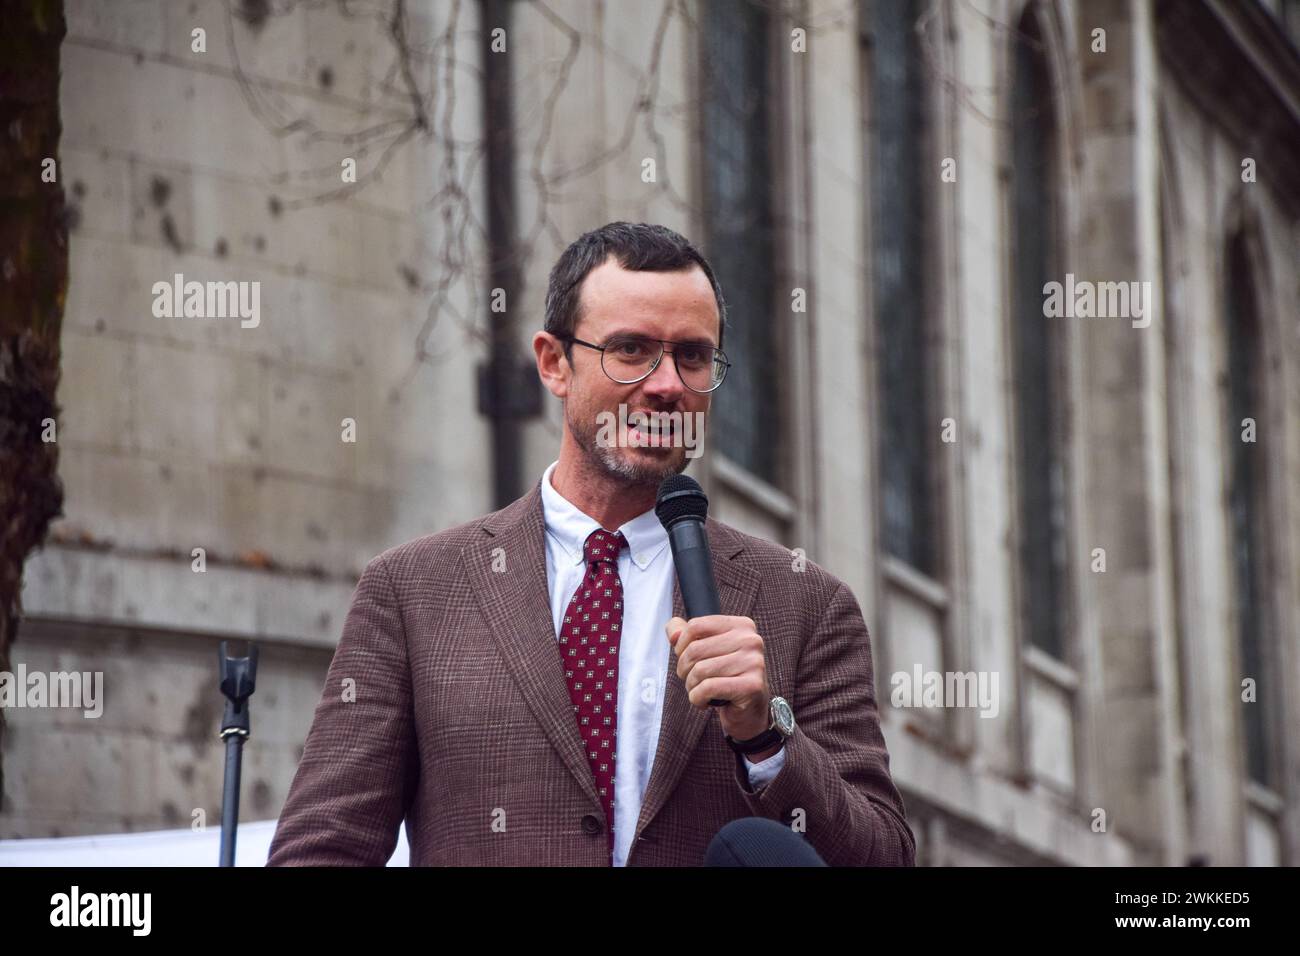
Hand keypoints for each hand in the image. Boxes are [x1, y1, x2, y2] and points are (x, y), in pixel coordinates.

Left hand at [665, 614, 770, 741]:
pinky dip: (697, 698)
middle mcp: (751, 640)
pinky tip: (705, 702)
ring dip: (691, 686)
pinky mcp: (751, 686)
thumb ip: (685, 635)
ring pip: (700, 670)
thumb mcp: (705, 651)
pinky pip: (708, 688)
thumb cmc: (725, 677)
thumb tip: (673, 633)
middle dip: (684, 669)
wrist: (748, 711)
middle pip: (695, 649)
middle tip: (692, 680)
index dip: (681, 645)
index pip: (696, 626)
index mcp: (741, 626)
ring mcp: (754, 662)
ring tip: (700, 692)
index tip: (685, 659)